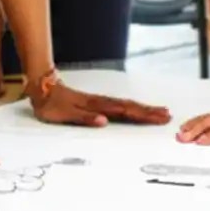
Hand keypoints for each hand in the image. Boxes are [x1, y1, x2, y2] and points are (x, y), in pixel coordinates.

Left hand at [30, 82, 171, 127]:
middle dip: (149, 112)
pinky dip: (131, 108)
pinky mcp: (97, 103)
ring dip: (143, 109)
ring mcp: (100, 102)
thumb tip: (104, 122)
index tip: (158, 117)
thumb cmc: (52, 105)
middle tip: (167, 115)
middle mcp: (102, 103)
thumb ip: (85, 118)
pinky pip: (119, 106)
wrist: (43, 88)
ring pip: (126, 105)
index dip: (142, 115)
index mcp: (97, 106)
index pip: (124, 111)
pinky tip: (137, 110)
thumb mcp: (64, 115)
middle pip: (130, 107)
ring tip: (160, 111)